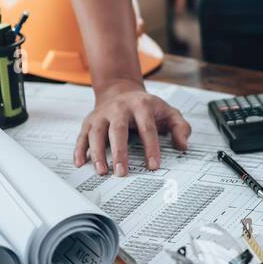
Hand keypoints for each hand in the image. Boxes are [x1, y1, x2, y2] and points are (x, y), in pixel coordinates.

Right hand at [74, 78, 191, 175]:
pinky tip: (80, 163)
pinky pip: (81, 136)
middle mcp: (119, 108)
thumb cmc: (146, 107)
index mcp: (141, 105)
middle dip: (119, 152)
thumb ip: (180, 127)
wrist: (121, 91)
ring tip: (102, 171)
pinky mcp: (89, 122)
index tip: (153, 165)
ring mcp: (102, 115)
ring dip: (97, 153)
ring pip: (97, 133)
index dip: (151, 147)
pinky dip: (79, 150)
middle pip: (118, 130)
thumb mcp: (168, 112)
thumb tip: (183, 145)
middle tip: (122, 172)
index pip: (147, 128)